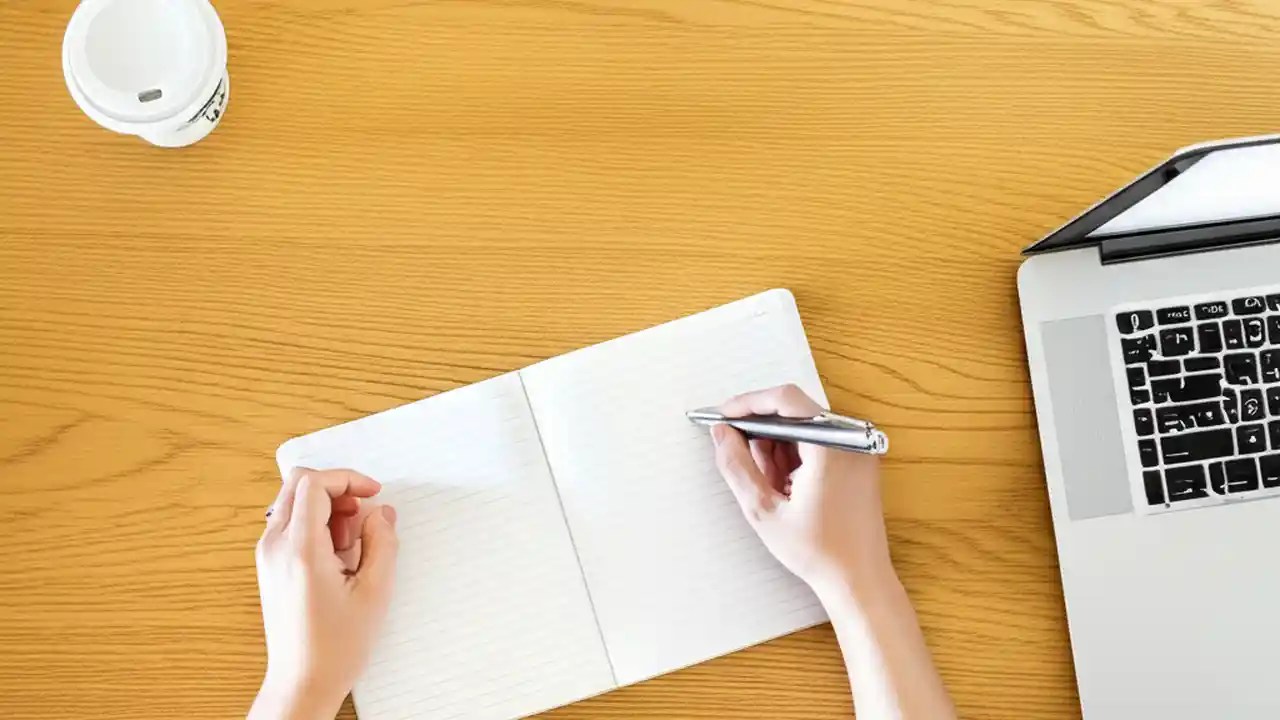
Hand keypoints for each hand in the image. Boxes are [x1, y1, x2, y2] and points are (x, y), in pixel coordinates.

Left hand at [250, 468, 398, 719]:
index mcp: (300, 549)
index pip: (314, 484)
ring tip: (351, 547)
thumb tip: (380, 512)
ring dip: (326, 509)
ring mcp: (267, 555)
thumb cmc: (336, 646)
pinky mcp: (270, 565)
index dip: (348, 479)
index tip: (374, 494)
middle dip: (336, 490)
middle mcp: (275, 546)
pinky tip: (337, 557)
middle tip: (361, 519)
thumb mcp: (375, 592)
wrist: (302, 682)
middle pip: (298, 484)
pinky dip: (316, 526)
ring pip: (294, 502)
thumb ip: (382, 542)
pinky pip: (290, 524)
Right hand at [709, 385, 891, 596]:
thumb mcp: (763, 511)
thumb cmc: (818, 552)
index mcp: (830, 447)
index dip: (749, 403)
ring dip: (779, 449)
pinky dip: (796, 457)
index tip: (725, 416)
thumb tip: (721, 434)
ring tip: (775, 491)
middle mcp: (850, 440)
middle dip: (762, 434)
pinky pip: (819, 442)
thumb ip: (736, 466)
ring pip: (804, 429)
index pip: (786, 400)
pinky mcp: (859, 460)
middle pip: (795, 413)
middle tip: (745, 465)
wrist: (859, 580)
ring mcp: (858, 449)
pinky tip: (789, 491)